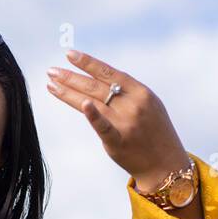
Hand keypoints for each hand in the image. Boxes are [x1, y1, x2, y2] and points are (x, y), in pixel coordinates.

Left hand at [46, 50, 189, 193]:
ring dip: (69, 92)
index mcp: (140, 92)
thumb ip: (126, 93)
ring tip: (51, 83)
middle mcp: (132, 104)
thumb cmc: (154, 133)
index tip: (70, 54)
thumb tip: (100, 79)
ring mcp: (126, 122)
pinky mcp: (119, 141)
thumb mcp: (148, 105)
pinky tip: (82, 104)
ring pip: (92, 102)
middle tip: (51, 71)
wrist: (166, 164)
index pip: (109, 72)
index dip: (88, 63)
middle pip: (95, 86)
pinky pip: (103, 126)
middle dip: (71, 77)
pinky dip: (93, 115)